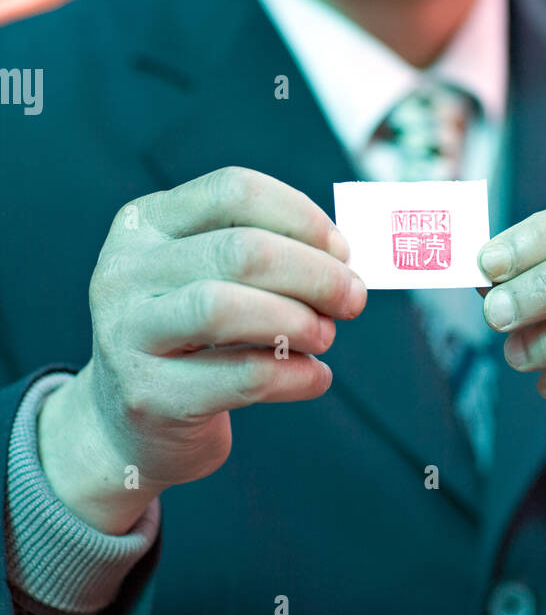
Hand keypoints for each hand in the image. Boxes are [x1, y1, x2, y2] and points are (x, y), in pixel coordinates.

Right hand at [38, 167, 365, 532]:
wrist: (136, 423)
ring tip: (326, 337)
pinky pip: (241, 377)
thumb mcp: (210, 278)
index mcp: (145, 223)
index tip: (341, 250)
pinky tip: (315, 377)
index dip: (301, 217)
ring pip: (225, 308)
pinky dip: (296, 376)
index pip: (234, 191)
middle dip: (315, 274)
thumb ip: (267, 256)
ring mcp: (126, 334)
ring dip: (299, 322)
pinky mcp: (148, 397)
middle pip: (241, 251)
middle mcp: (124, 271)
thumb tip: (344, 258)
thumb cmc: (194, 337)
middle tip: (353, 299)